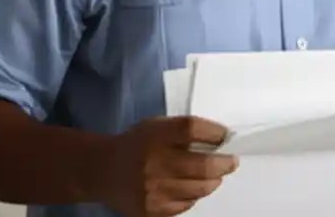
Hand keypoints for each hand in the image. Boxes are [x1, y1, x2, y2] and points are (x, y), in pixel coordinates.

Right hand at [95, 116, 238, 216]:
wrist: (102, 170)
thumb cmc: (137, 144)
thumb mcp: (157, 126)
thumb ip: (184, 131)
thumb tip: (221, 139)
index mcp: (155, 135)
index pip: (193, 129)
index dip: (215, 133)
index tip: (226, 136)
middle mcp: (153, 163)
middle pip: (204, 165)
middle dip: (225, 164)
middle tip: (231, 162)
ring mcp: (152, 190)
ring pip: (200, 188)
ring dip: (214, 181)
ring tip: (213, 175)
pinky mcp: (152, 210)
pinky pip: (187, 204)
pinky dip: (194, 195)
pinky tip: (188, 187)